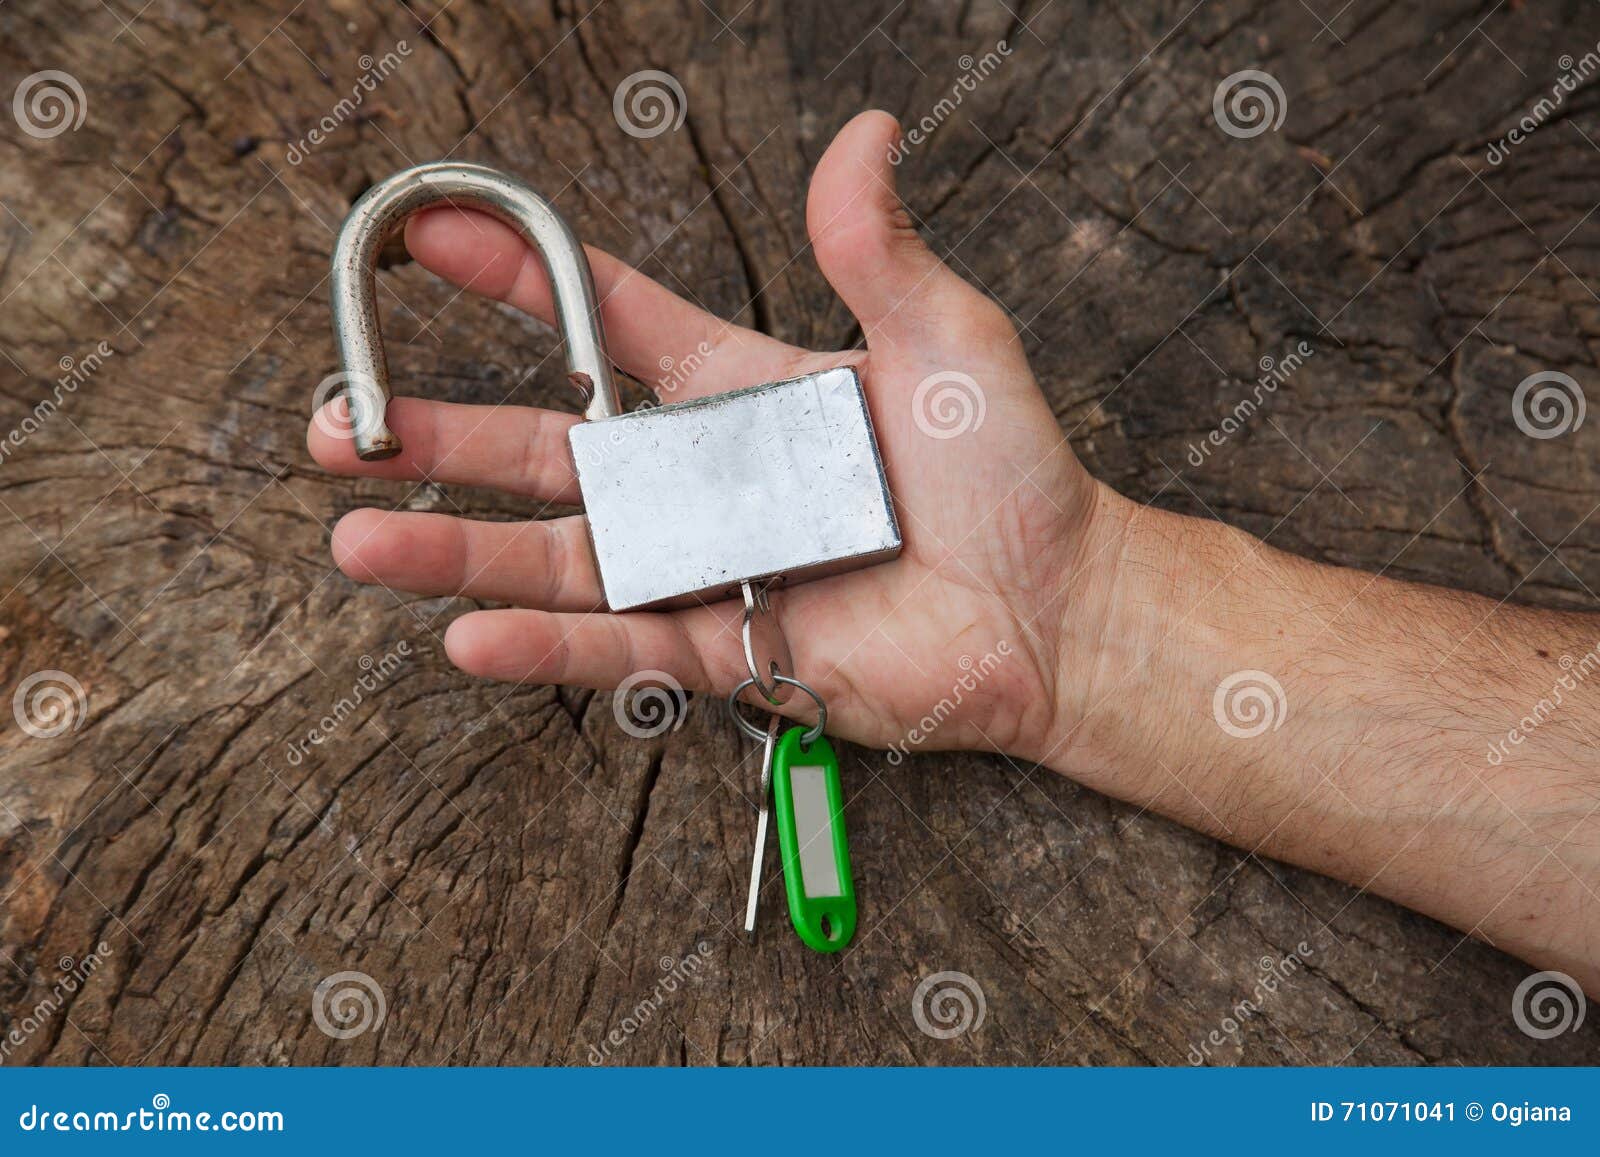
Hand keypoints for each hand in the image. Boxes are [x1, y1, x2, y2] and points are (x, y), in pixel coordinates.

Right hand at [308, 110, 1123, 759]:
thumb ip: (877, 248)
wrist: (1061, 607)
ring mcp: (711, 569)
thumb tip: (866, 132)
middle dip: (442, 442)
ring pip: (562, 559)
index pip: (609, 328)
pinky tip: (467, 636)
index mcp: (743, 391)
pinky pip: (623, 646)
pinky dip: (548, 646)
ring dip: (457, 554)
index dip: (519, 285)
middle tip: (341, 428)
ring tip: (359, 542)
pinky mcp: (732, 651)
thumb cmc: (1010, 472)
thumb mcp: (946, 336)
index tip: (428, 242)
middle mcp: (708, 480)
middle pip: (548, 456)